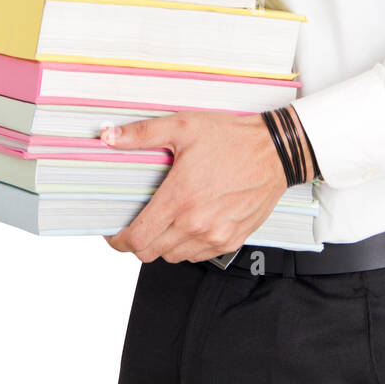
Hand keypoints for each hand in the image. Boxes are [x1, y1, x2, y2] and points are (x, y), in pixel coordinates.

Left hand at [99, 110, 288, 263]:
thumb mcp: (184, 126)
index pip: (136, 238)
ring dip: (163, 244)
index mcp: (179, 199)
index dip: (118, 240)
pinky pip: (198, 256)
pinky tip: (190, 223)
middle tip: (138, 224)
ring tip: (166, 221)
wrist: (275, 152)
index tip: (115, 232)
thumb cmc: (232, 139)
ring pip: (173, 257)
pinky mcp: (231, 241)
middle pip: (150, 253)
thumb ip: (142, 134)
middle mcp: (196, 224)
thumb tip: (110, 137)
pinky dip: (187, 246)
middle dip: (137, 242)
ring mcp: (215, 236)